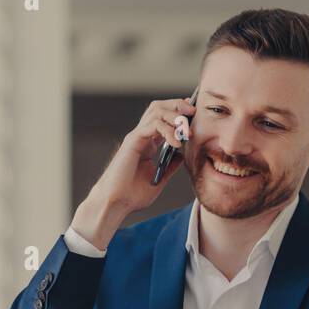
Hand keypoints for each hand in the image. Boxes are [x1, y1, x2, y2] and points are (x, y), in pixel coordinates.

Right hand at [70, 97, 196, 248]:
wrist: (115, 203)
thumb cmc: (131, 195)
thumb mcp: (159, 179)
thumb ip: (170, 167)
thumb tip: (182, 156)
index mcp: (147, 143)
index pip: (162, 118)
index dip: (178, 112)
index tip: (193, 115)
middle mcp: (141, 136)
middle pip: (159, 107)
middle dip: (177, 105)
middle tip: (193, 112)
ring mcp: (136, 137)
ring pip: (156, 111)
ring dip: (175, 116)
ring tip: (187, 130)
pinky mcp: (132, 141)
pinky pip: (153, 126)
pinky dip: (167, 130)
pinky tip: (177, 143)